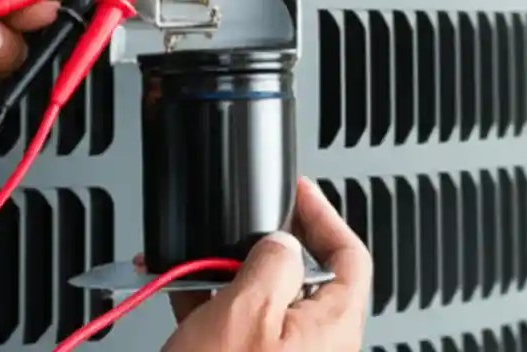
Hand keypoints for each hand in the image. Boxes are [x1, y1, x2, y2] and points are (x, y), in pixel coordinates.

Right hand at [156, 177, 371, 350]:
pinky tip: (177, 295)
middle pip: (300, 276)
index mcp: (333, 325)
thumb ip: (272, 263)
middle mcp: (315, 347)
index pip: (349, 255)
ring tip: (189, 265)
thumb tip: (282, 238)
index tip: (298, 190)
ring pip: (261, 303)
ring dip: (224, 277)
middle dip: (257, 249)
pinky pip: (237, 332)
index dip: (324, 215)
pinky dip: (209, 309)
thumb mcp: (247, 312)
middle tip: (231, 231)